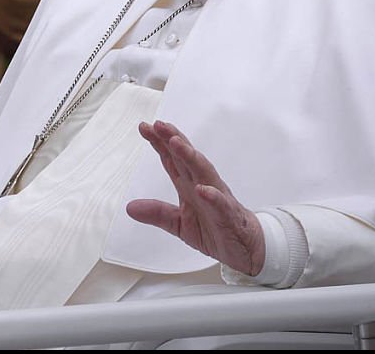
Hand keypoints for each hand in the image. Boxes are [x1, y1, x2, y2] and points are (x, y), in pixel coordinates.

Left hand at [126, 120, 265, 275]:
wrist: (245, 248)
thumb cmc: (216, 229)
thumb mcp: (179, 224)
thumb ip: (157, 213)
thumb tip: (130, 207)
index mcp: (189, 186)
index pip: (173, 159)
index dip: (159, 143)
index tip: (144, 127)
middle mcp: (203, 185)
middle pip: (187, 158)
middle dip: (173, 140)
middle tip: (159, 125)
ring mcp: (218, 198)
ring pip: (204, 173)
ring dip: (191, 157)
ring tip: (176, 144)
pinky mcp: (230, 216)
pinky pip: (222, 204)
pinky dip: (213, 196)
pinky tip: (203, 189)